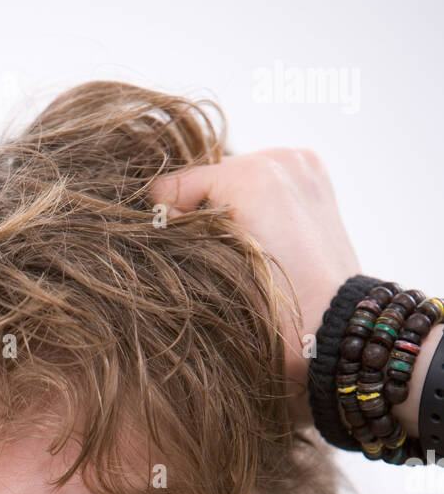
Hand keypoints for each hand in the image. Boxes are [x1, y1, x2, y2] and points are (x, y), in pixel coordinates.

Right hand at [149, 149, 361, 421]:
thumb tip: (158, 219)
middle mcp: (281, 159)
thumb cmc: (275, 315)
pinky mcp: (316, 180)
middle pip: (211, 181)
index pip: (177, 186)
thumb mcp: (213, 274)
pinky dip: (255, 208)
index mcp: (254, 176)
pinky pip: (267, 186)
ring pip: (238, 183)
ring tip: (231, 254)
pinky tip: (258, 244)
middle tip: (197, 257)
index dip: (162, 221)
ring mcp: (303, 166)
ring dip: (227, 211)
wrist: (334, 334)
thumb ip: (181, 235)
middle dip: (198, 214)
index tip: (160, 252)